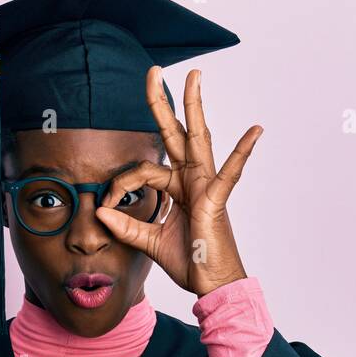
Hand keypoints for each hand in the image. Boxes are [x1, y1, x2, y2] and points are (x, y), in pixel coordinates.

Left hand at [94, 66, 261, 296]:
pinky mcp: (216, 199)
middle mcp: (191, 180)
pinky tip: (255, 130)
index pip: (142, 171)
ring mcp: (205, 186)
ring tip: (194, 77)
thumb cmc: (189, 260)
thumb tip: (100, 212)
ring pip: (197, 138)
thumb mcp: (149, 242)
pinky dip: (242, 151)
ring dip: (194, 106)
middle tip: (153, 72)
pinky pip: (229, 172)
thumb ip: (126, 227)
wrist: (211, 284)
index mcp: (177, 188)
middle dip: (163, 103)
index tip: (106, 206)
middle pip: (175, 134)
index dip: (119, 184)